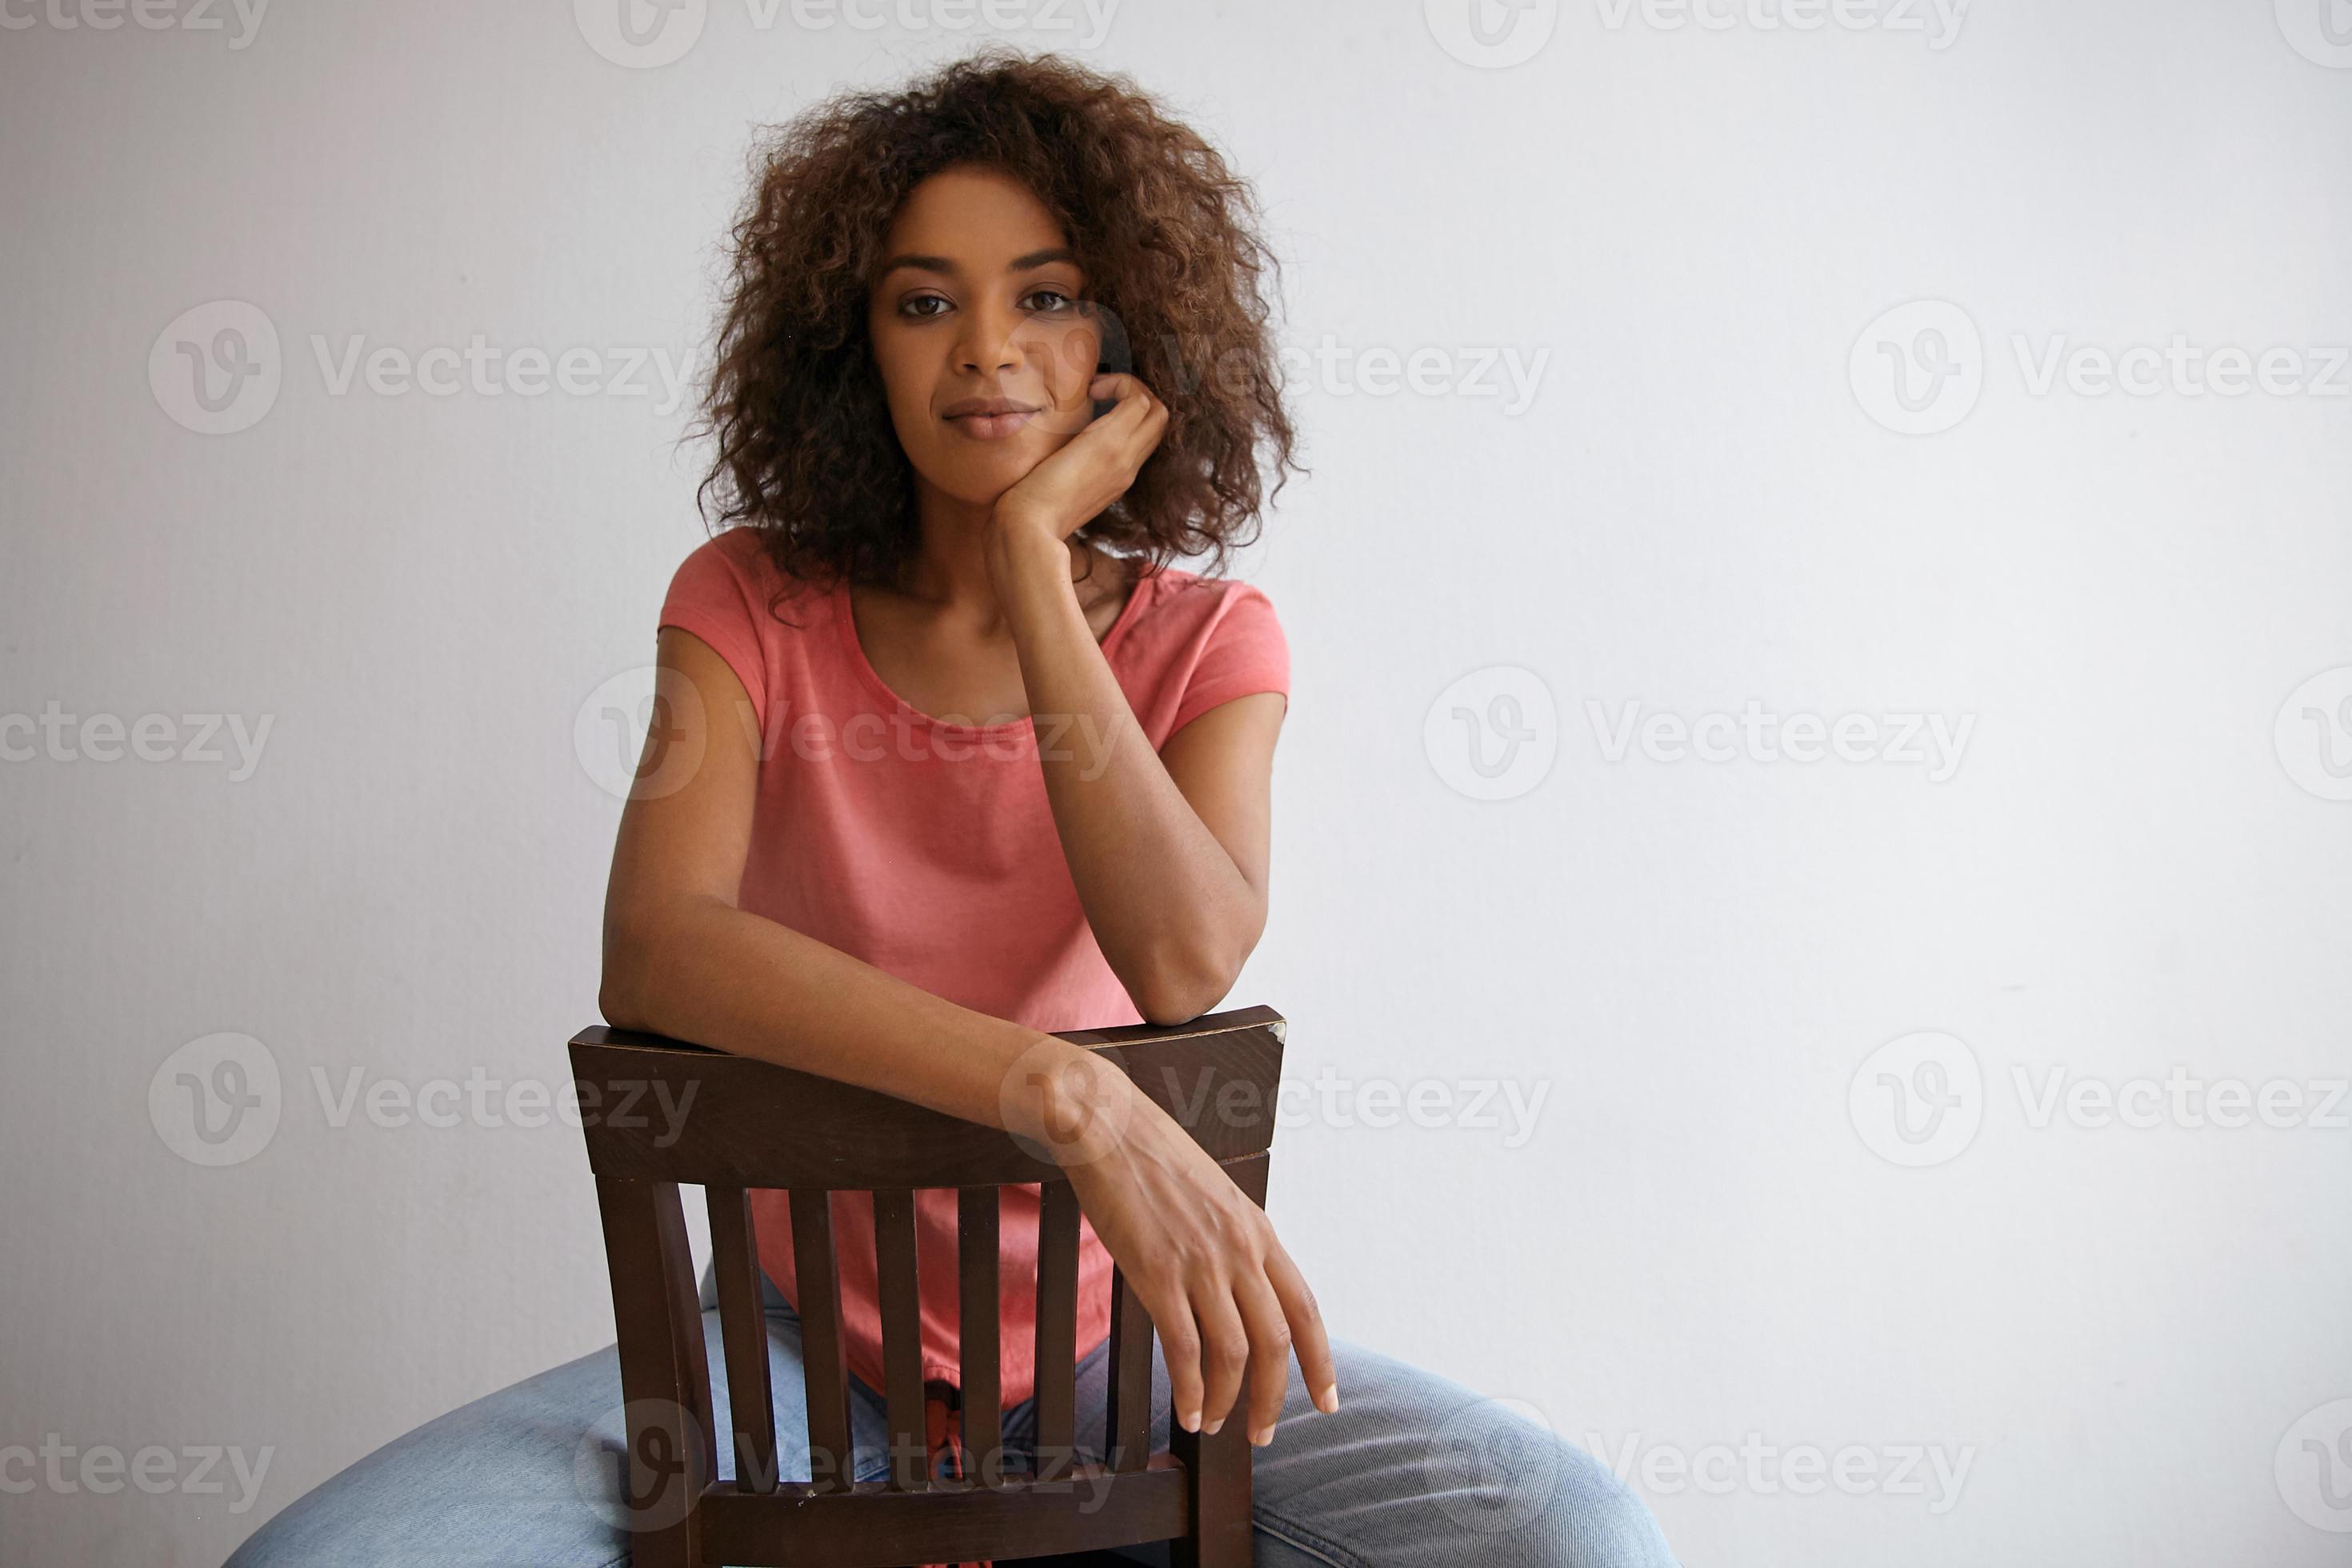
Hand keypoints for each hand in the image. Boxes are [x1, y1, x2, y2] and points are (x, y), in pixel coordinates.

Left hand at [990, 372, 1169, 544]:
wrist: (1030, 527)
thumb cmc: (1035, 510)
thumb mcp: (1063, 489)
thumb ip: (1074, 470)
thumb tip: (1062, 453)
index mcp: (1119, 478)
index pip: (1147, 437)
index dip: (1132, 411)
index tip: (1098, 403)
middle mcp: (1129, 468)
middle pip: (1161, 420)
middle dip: (1137, 393)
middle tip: (1101, 389)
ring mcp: (1124, 457)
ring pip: (1157, 409)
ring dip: (1131, 386)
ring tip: (1097, 388)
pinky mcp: (1110, 444)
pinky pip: (1138, 400)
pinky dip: (1120, 384)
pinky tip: (1091, 391)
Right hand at [1023, 1047, 1338, 1445]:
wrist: (1106, 1125)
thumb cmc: (1152, 1158)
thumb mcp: (1213, 1198)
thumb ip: (1232, 1244)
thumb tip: (1237, 1292)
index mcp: (1258, 1231)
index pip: (1306, 1309)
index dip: (1321, 1363)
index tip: (1327, 1400)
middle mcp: (1240, 1249)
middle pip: (1277, 1342)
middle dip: (1274, 1398)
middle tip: (1262, 1432)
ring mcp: (1200, 1261)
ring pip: (1234, 1353)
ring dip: (1229, 1400)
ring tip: (1215, 1423)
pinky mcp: (1157, 1271)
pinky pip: (1185, 1347)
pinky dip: (1191, 1388)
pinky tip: (1187, 1409)